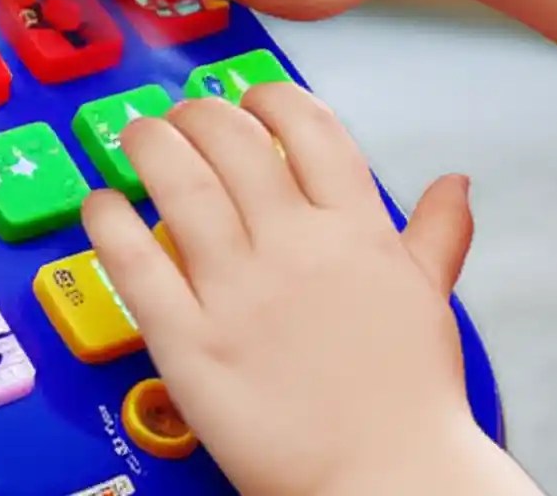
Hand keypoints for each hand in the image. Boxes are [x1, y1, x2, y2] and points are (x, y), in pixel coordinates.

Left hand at [83, 84, 534, 494]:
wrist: (385, 479)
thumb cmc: (409, 395)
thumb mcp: (428, 301)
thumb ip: (435, 235)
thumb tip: (455, 182)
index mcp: (357, 231)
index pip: (308, 128)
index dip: (268, 98)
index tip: (247, 97)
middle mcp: (296, 247)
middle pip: (231, 142)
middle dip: (197, 115)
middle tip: (179, 118)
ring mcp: (239, 292)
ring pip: (179, 185)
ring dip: (148, 145)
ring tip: (136, 135)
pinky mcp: (190, 340)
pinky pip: (136, 263)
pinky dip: (109, 221)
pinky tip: (101, 202)